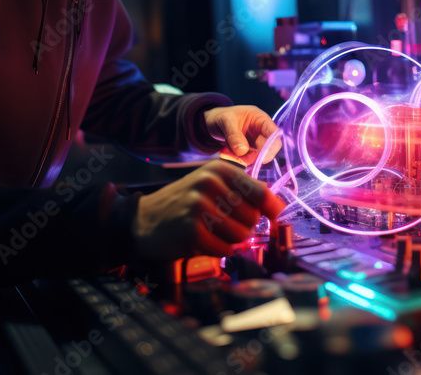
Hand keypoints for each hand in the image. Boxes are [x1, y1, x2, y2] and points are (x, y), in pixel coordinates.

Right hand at [131, 159, 285, 259]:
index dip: (271, 208)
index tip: (273, 216)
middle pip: (253, 217)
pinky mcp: (192, 231)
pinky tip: (204, 241)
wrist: (143, 220)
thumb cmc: (183, 203)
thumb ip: (243, 191)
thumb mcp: (211, 185)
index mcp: (219, 169)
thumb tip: (278, 207)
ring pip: (242, 235)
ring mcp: (199, 207)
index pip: (261, 191)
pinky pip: (225, 249)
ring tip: (213, 232)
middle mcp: (210, 184)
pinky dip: (219, 250)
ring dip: (231, 240)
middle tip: (225, 224)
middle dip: (245, 226)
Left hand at [203, 105, 280, 165]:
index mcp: (260, 119)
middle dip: (260, 156)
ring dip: (250, 160)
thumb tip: (243, 151)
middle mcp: (261, 131)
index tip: (263, 157)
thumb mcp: (225, 121)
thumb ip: (233, 134)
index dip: (272, 145)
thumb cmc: (219, 117)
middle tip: (246, 161)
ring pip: (261, 155)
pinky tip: (233, 158)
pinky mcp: (248, 151)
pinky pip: (250, 160)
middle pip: (270, 147)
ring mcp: (255, 142)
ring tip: (234, 157)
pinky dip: (243, 162)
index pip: (274, 133)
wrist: (210, 123)